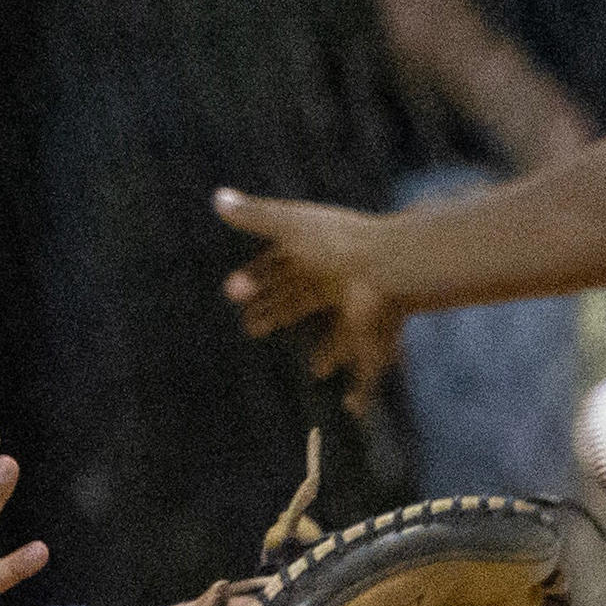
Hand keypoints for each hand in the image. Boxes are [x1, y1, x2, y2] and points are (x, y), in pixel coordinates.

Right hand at [217, 189, 405, 412]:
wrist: (389, 265)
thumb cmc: (336, 244)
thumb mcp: (290, 227)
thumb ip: (254, 215)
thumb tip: (216, 198)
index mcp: (319, 255)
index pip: (280, 267)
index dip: (256, 280)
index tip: (233, 291)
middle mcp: (338, 283)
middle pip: (302, 300)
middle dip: (276, 311)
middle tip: (249, 327)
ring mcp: (359, 310)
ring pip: (340, 335)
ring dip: (327, 354)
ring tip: (318, 371)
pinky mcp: (373, 336)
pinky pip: (368, 371)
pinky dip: (362, 391)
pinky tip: (353, 407)